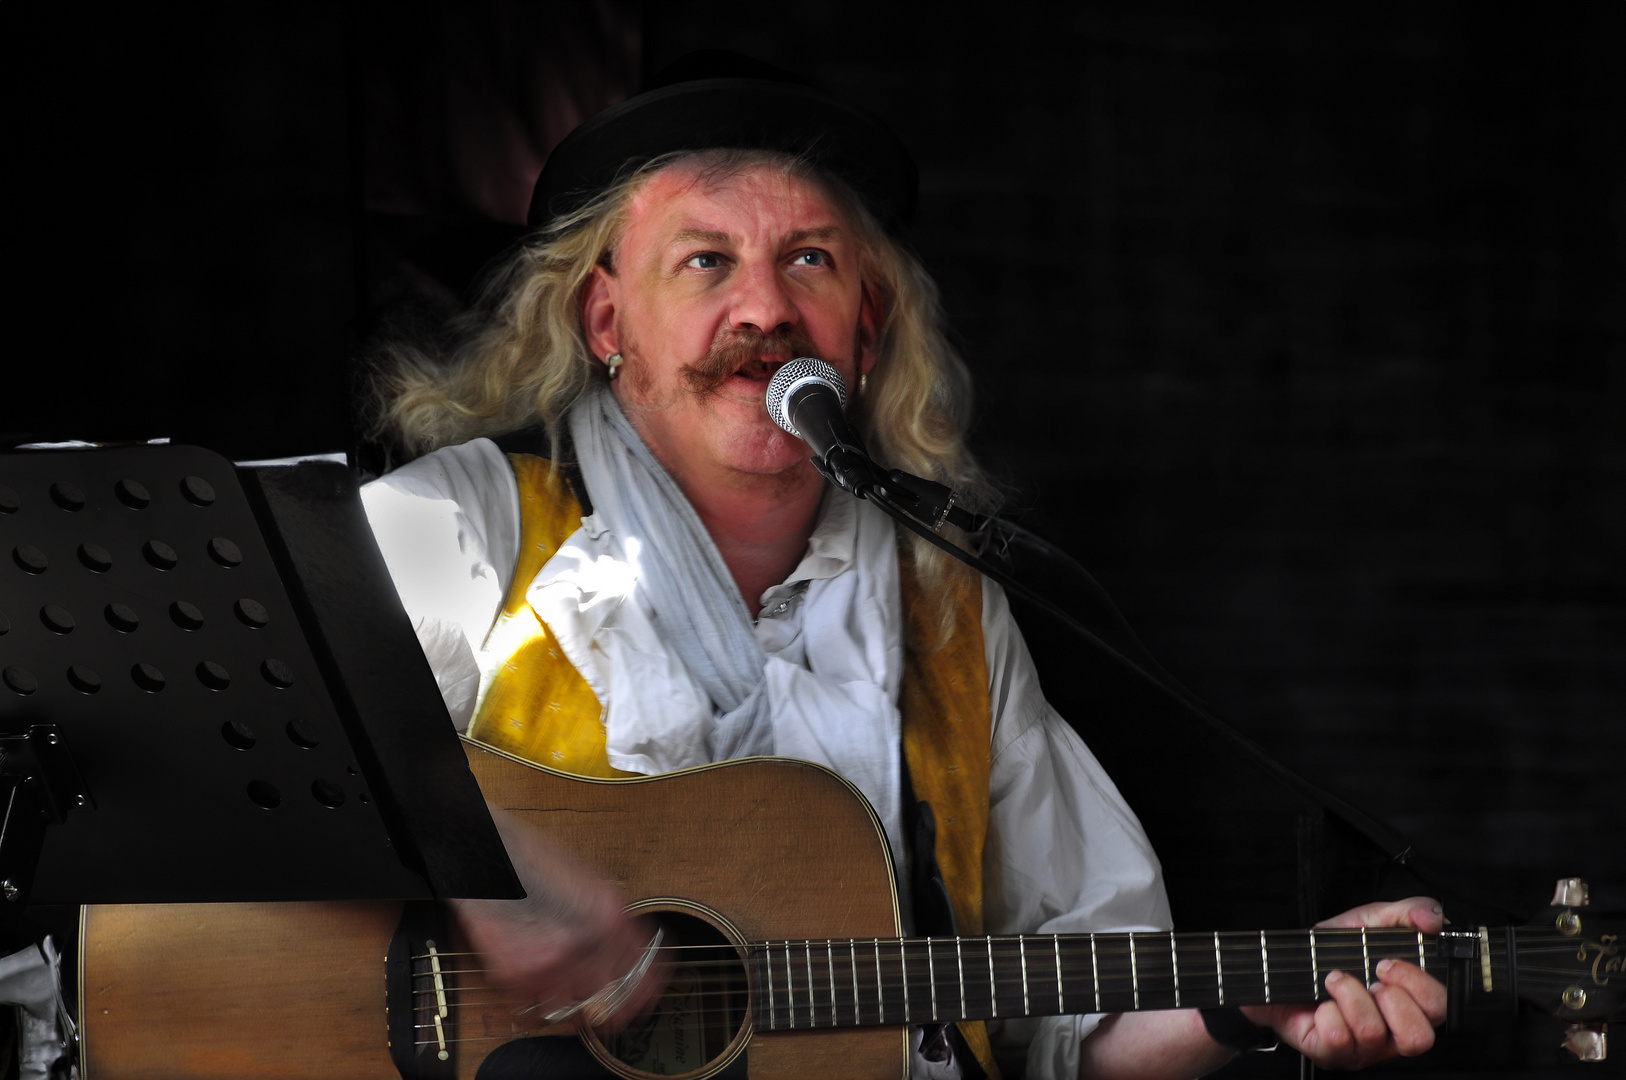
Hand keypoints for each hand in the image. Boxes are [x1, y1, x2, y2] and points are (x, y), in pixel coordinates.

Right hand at [449, 805, 665, 1029]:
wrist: (490, 855)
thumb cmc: (538, 862)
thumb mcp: (593, 882)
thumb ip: (616, 922)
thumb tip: (635, 955)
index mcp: (610, 917)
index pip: (642, 974)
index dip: (644, 993)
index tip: (642, 1001)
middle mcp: (583, 943)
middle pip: (609, 1002)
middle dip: (607, 1006)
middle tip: (603, 1007)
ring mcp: (548, 961)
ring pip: (570, 1009)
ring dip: (567, 1000)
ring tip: (559, 978)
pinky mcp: (514, 973)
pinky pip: (532, 1004)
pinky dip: (533, 994)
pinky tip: (532, 967)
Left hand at [1243, 897, 1446, 1067]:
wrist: (1282, 968)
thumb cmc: (1333, 952)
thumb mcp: (1370, 921)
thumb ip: (1406, 912)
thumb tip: (1432, 918)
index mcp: (1410, 1006)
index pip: (1440, 1011)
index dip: (1418, 985)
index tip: (1387, 962)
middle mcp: (1392, 1035)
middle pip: (1419, 1038)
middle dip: (1391, 998)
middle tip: (1369, 978)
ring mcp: (1363, 1050)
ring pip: (1372, 1034)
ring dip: (1349, 995)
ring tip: (1335, 981)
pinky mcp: (1332, 1055)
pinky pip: (1337, 1039)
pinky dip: (1326, 1011)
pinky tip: (1321, 1002)